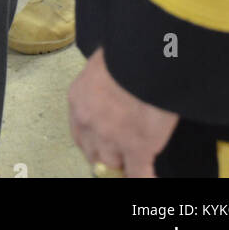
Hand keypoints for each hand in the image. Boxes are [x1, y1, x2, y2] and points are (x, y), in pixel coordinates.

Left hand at [69, 48, 178, 177]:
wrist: (143, 55)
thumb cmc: (126, 51)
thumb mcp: (103, 65)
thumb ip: (102, 85)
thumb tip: (112, 90)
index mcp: (79, 99)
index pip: (80, 134)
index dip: (93, 142)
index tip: (101, 145)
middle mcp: (89, 122)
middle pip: (94, 152)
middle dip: (107, 154)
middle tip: (120, 154)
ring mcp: (112, 137)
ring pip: (113, 163)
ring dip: (124, 163)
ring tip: (135, 163)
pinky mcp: (137, 146)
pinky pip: (138, 173)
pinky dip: (144, 177)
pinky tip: (149, 178)